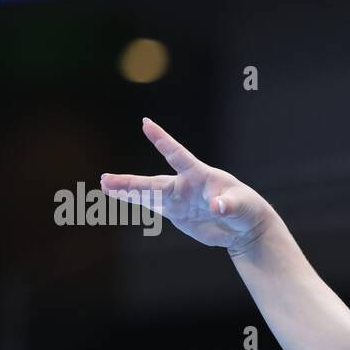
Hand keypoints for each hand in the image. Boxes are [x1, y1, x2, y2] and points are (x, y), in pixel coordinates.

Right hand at [101, 118, 275, 254]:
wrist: (243, 226)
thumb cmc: (245, 208)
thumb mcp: (240, 205)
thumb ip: (228, 204)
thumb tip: (217, 207)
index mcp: (200, 175)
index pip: (177, 154)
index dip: (162, 139)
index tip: (146, 123)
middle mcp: (184, 184)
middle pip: (153, 182)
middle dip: (130, 182)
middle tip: (105, 179)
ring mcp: (178, 198)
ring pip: (147, 193)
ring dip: (126, 190)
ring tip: (104, 185)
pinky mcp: (176, 212)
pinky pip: (151, 205)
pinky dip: (134, 201)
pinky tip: (116, 197)